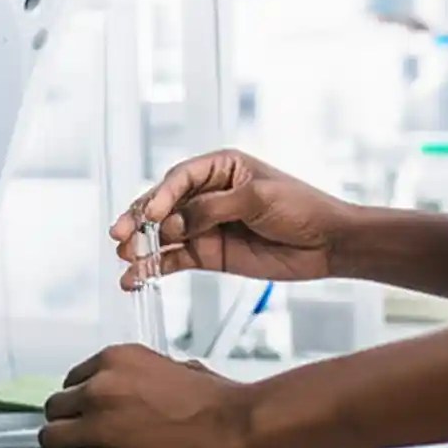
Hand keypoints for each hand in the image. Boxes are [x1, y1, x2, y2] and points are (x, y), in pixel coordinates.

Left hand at [37, 345, 265, 447]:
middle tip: (81, 433)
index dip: (81, 399)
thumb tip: (145, 389)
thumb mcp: (179, 367)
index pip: (74, 379)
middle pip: (58, 407)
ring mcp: (99, 429)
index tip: (86, 410)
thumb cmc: (222, 402)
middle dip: (70, 421)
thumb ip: (148, 376)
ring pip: (51, 438)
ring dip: (62, 447)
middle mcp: (101, 389)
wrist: (241, 430)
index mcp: (117, 360)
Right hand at [110, 149, 357, 289]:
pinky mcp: (209, 254)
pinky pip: (175, 261)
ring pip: (164, 235)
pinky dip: (155, 269)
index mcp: (220, 168)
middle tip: (120, 237)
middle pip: (163, 206)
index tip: (150, 216)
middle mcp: (207, 194)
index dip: (161, 197)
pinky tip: (135, 279)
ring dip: (142, 247)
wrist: (327, 244)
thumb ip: (213, 209)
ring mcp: (206, 226)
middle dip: (140, 222)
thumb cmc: (300, 208)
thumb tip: (173, 224)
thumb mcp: (257, 199)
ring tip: (125, 259)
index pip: (179, 178)